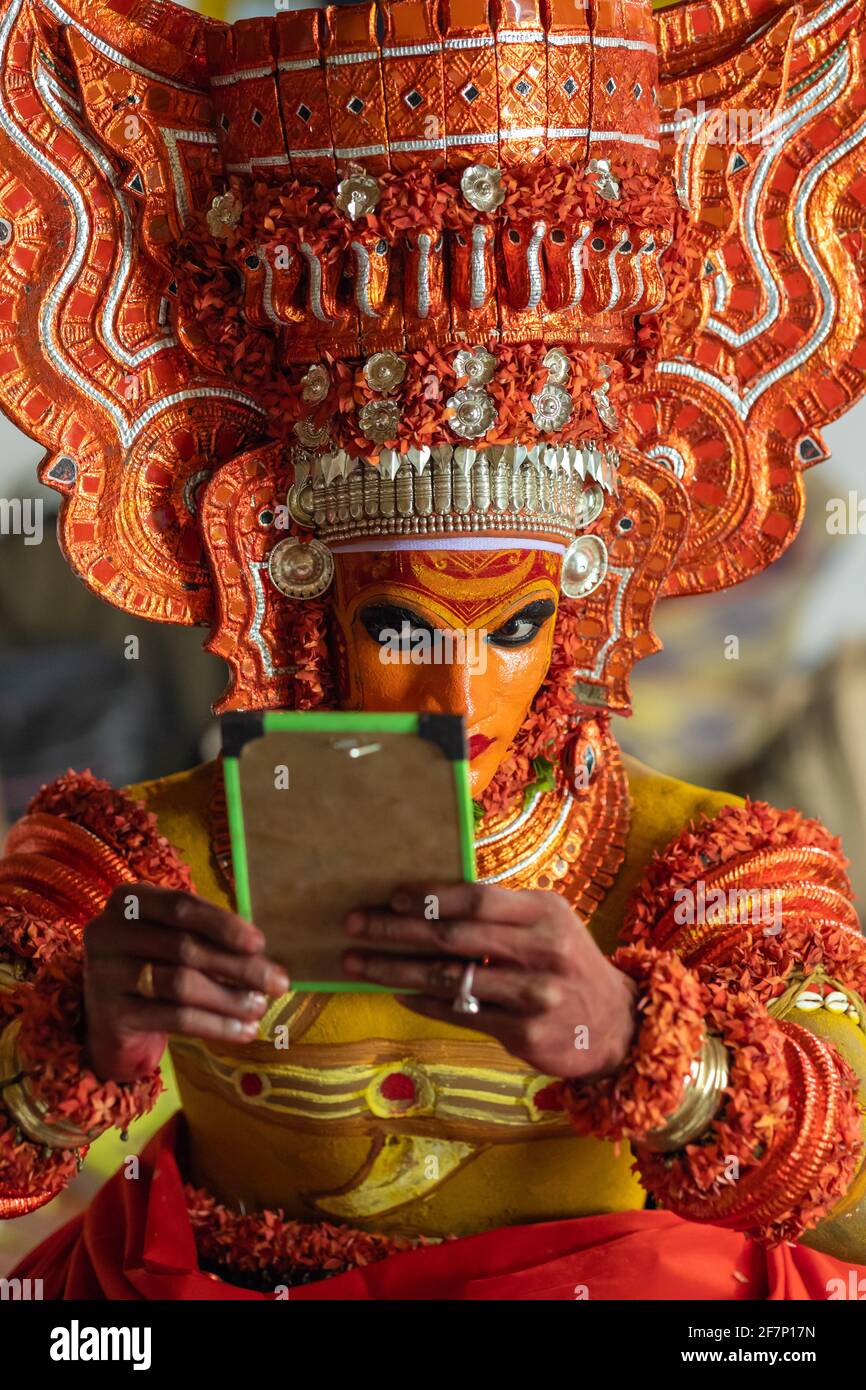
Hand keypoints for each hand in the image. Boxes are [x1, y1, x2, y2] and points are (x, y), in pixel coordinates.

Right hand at [84, 885, 288, 1082]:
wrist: (110, 1017)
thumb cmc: (153, 964)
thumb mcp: (173, 939)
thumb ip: (208, 936)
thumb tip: (262, 954)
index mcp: (128, 901)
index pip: (181, 907)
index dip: (223, 924)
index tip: (259, 944)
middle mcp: (108, 932)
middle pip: (185, 947)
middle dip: (238, 966)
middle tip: (277, 983)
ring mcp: (105, 975)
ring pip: (182, 985)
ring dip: (230, 998)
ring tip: (261, 1008)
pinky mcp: (112, 1015)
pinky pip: (175, 1018)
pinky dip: (216, 1025)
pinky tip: (243, 1031)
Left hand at [343, 883, 636, 1080]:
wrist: (618, 1025)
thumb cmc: (568, 965)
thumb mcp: (549, 924)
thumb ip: (501, 914)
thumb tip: (429, 902)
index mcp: (545, 912)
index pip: (476, 898)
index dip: (429, 896)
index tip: (389, 895)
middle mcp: (543, 950)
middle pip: (453, 936)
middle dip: (395, 929)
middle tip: (353, 925)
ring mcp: (535, 995)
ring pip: (449, 978)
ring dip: (395, 970)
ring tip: (357, 964)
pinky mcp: (526, 1033)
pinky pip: (461, 1014)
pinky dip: (424, 1002)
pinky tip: (398, 993)